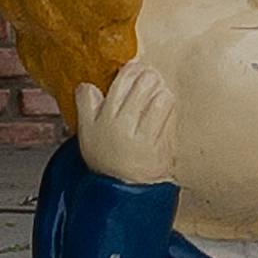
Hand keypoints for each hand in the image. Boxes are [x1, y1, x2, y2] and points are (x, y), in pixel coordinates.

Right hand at [77, 60, 178, 188]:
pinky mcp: (159, 144)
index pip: (121, 81)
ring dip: (163, 92)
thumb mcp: (87, 132)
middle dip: (150, 77)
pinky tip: (167, 110)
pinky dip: (171, 108)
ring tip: (160, 95)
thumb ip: (87, 106)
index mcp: (102, 118)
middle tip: (151, 79)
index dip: (132, 69)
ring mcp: (142, 135)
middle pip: (143, 83)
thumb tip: (86, 85)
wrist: (121, 188)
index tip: (136, 69)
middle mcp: (121, 124)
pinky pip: (170, 115)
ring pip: (160, 97)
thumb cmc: (106, 156)